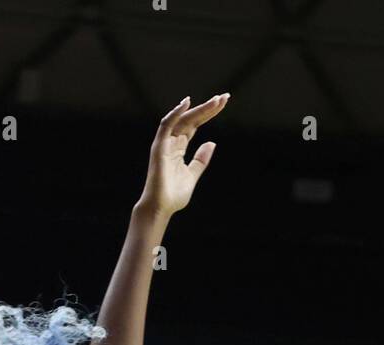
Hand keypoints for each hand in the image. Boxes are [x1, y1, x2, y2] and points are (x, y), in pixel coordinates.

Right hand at [138, 94, 229, 217]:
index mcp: (179, 147)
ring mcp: (164, 143)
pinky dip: (175, 113)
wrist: (161, 208)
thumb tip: (211, 143)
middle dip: (208, 108)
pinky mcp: (159, 147)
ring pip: (182, 119)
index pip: (195, 125)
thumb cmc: (174, 195)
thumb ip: (200, 160)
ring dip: (198, 109)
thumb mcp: (193, 175)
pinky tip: (187, 103)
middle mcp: (172, 142)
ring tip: (215, 101)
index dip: (208, 114)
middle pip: (191, 119)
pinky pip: (166, 125)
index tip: (223, 103)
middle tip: (224, 97)